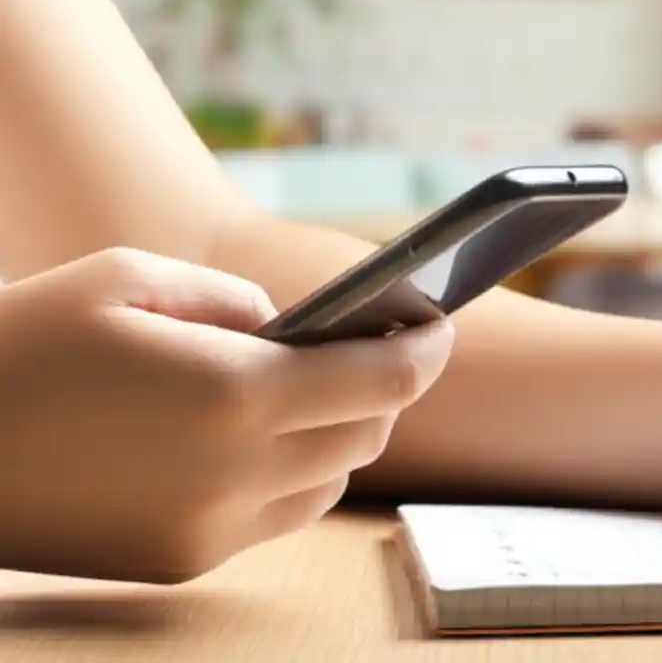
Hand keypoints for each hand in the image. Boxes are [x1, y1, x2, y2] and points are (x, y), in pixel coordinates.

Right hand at [0, 248, 452, 581]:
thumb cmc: (25, 342)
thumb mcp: (131, 278)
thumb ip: (234, 300)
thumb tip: (292, 328)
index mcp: (233, 393)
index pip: (381, 380)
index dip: (424, 351)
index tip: (440, 326)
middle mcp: (236, 472)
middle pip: (366, 435)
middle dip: (382, 389)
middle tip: (376, 350)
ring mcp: (211, 529)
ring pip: (329, 483)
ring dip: (338, 437)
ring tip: (312, 394)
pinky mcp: (182, 563)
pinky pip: (275, 518)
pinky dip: (287, 477)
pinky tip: (254, 442)